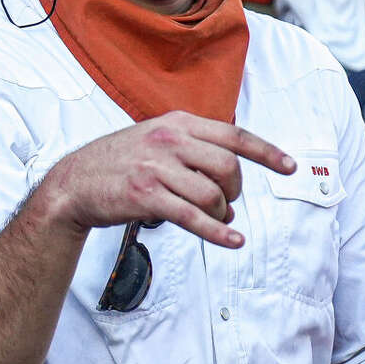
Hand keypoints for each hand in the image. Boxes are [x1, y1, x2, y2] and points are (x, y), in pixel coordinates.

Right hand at [31, 111, 294, 248]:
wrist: (74, 182)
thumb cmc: (119, 163)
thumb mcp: (155, 138)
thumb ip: (192, 149)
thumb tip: (229, 191)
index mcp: (177, 122)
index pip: (233, 135)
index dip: (266, 152)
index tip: (290, 167)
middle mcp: (169, 139)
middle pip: (228, 167)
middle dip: (235, 191)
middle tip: (225, 203)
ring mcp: (156, 167)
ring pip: (212, 195)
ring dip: (221, 214)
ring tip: (214, 220)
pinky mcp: (145, 196)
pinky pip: (193, 217)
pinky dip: (217, 232)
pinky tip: (232, 241)